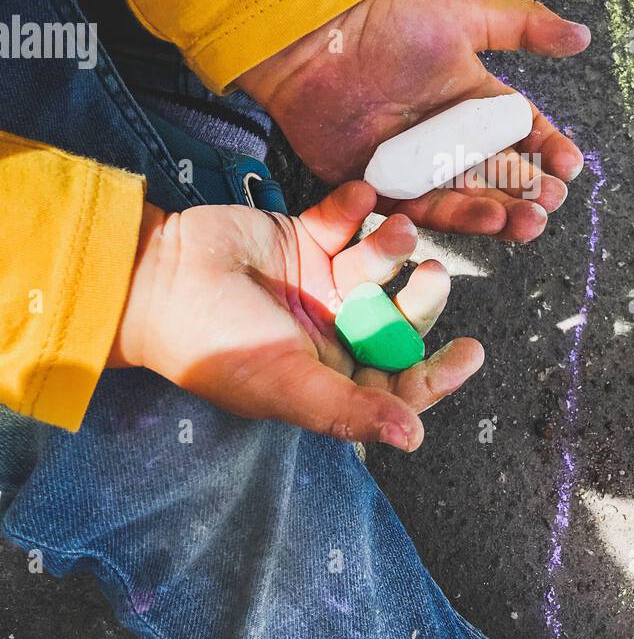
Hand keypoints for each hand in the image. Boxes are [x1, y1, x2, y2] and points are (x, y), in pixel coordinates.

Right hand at [108, 181, 481, 450]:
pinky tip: (360, 198)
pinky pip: (345, 222)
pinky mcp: (305, 237)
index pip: (398, 381)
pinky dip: (355, 209)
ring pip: (378, 268)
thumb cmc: (214, 342)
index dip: (437, 373)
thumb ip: (349, 410)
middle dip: (420, 302)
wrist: (156, 277)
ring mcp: (320, 283)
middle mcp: (333, 332)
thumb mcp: (285, 385)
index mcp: (332, 376)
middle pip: (397, 319)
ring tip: (394, 233)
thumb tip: (414, 439)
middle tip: (433, 278)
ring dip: (391, 250)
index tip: (471, 352)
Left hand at [238, 0, 590, 241]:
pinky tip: (485, 220)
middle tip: (550, 201)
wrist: (312, 51)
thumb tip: (583, 34)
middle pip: (504, 174)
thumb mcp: (459, 15)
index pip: (525, 133)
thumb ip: (522, 24)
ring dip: (504, 214)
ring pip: (473, 199)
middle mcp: (454, 140)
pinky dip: (457, 219)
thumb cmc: (383, 27)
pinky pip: (427, 212)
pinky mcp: (388, 192)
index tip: (569, 165)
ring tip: (528, 222)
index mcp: (476, 101)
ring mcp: (422, 169)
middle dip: (533, 191)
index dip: (551, 150)